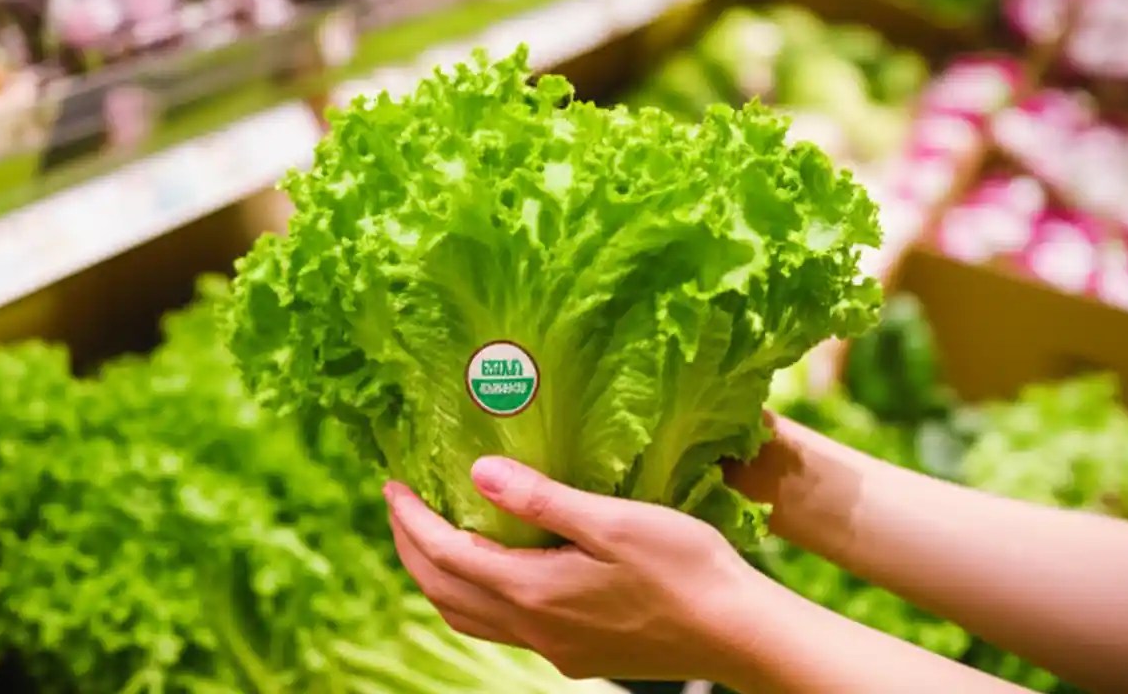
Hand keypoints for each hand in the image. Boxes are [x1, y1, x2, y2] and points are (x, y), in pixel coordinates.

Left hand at [383, 456, 774, 683]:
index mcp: (534, 591)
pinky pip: (502, 627)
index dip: (409, 519)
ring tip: (431, 536)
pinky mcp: (576, 654)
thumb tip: (477, 473)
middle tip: (399, 505)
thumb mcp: (613, 521)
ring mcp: (554, 648)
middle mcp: (534, 628)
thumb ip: (542, 499)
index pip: (445, 554)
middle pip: (443, 591)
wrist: (737, 632)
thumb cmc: (685, 568)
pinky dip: (475, 594)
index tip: (390, 484)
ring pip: (469, 617)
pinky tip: (494, 571)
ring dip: (438, 576)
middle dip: (410, 548)